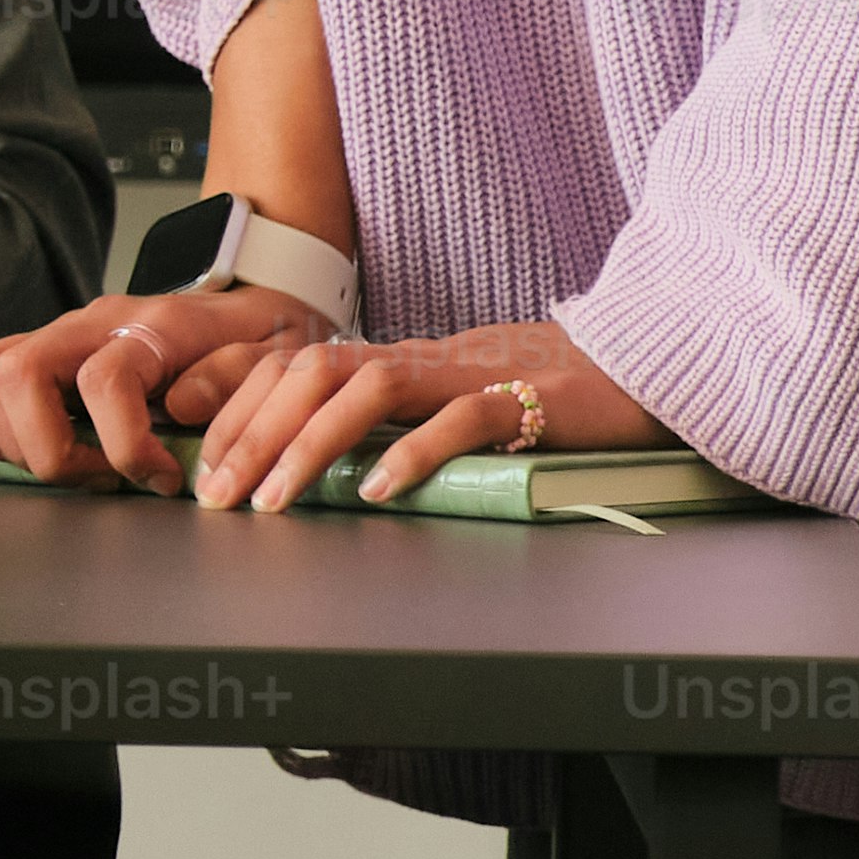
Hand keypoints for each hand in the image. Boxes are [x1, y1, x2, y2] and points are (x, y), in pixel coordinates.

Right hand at [0, 281, 328, 491]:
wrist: (249, 305)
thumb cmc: (258, 340)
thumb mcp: (277, 358)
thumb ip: (234, 377)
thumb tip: (179, 407)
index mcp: (153, 323)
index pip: (104, 378)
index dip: (126, 446)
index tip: (162, 480)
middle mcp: (89, 322)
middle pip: (15, 372)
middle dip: (47, 450)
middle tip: (97, 478)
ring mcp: (54, 335)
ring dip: (8, 440)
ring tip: (69, 467)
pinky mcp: (34, 353)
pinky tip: (40, 449)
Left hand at [179, 314, 665, 514]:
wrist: (652, 360)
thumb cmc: (551, 393)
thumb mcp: (457, 407)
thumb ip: (400, 425)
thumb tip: (327, 467)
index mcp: (406, 363)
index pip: (300, 368)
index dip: (243, 410)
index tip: (206, 464)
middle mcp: (429, 360)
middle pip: (316, 372)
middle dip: (254, 431)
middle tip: (217, 494)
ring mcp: (478, 374)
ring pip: (370, 387)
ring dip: (310, 442)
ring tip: (273, 498)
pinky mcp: (532, 398)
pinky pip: (464, 419)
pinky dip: (414, 451)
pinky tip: (377, 489)